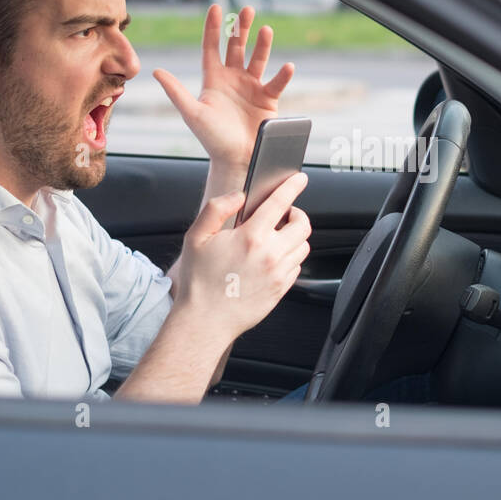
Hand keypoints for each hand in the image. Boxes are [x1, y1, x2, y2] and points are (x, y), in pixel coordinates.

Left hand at [153, 4, 295, 167]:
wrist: (235, 159)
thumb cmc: (211, 138)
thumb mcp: (192, 113)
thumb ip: (176, 91)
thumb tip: (155, 71)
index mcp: (213, 79)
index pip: (212, 48)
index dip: (213, 28)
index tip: (216, 7)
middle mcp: (232, 79)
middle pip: (236, 47)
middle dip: (241, 28)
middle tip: (247, 9)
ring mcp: (251, 87)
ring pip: (257, 59)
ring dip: (262, 45)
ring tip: (266, 29)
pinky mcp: (267, 99)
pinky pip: (276, 82)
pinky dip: (282, 75)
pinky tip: (287, 66)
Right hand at [172, 171, 311, 339]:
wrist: (205, 320)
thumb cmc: (198, 280)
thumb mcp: (196, 237)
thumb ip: (217, 209)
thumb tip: (239, 196)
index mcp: (250, 237)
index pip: (281, 202)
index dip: (292, 186)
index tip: (299, 179)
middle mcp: (270, 254)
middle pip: (302, 225)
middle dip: (297, 214)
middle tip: (285, 215)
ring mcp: (279, 273)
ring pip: (303, 246)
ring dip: (295, 237)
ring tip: (277, 237)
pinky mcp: (281, 289)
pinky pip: (297, 266)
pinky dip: (291, 257)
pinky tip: (272, 258)